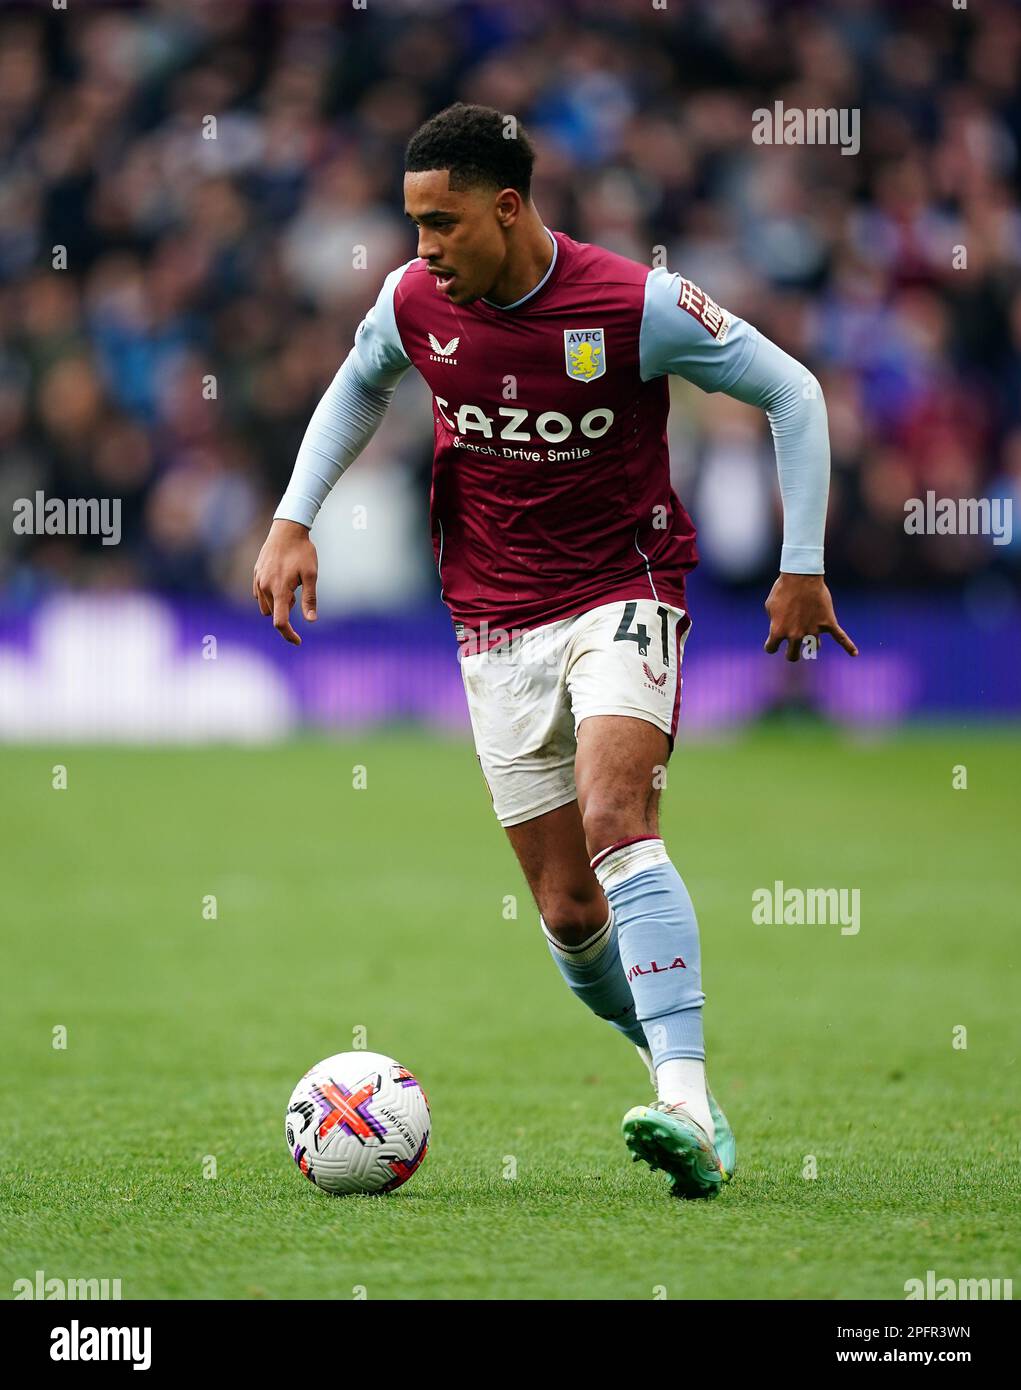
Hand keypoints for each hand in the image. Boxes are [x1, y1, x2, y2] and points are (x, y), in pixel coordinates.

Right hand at [253, 518, 317, 645]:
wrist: (287, 529)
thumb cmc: (302, 552)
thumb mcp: (311, 575)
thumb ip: (309, 599)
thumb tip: (311, 620)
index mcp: (279, 590)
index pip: (280, 622)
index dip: (289, 635)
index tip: (298, 641)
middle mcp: (265, 587)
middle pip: (274, 614)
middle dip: (286, 612)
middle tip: (298, 592)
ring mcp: (258, 581)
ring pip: (265, 606)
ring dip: (277, 605)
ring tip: (290, 586)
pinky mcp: (255, 574)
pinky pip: (259, 595)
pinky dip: (269, 596)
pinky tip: (280, 582)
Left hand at [763, 573, 857, 662]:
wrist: (801, 576)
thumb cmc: (783, 589)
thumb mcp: (770, 606)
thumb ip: (774, 621)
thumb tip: (781, 628)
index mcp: (778, 631)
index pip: (771, 648)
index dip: (771, 646)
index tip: (773, 642)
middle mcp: (795, 634)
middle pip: (793, 656)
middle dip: (792, 653)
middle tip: (793, 647)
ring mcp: (813, 630)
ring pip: (814, 648)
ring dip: (811, 645)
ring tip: (811, 638)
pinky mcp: (828, 623)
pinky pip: (841, 638)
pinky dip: (849, 646)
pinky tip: (854, 653)